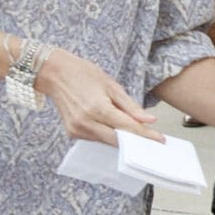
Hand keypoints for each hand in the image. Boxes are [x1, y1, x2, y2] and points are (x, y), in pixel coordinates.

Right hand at [34, 49, 162, 145]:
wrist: (54, 73)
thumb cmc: (83, 74)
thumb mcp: (112, 85)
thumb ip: (131, 106)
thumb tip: (149, 120)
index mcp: (97, 108)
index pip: (127, 127)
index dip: (146, 135)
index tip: (160, 139)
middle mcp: (85, 122)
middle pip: (118, 140)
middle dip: (137, 141)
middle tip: (153, 141)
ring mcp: (77, 129)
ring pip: (107, 141)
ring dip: (123, 139)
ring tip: (136, 132)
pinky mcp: (72, 132)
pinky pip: (96, 139)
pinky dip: (108, 135)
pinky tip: (115, 129)